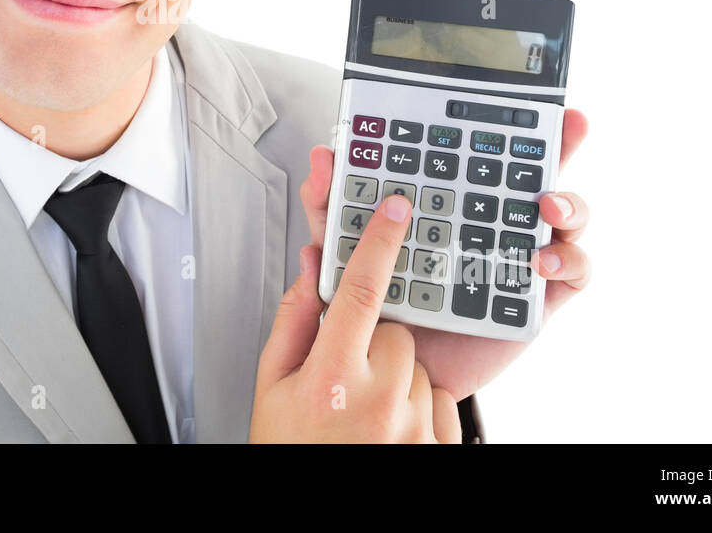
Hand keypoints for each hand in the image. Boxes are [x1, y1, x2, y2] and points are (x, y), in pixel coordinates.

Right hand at [250, 192, 462, 442]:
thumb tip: (312, 265)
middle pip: (395, 331)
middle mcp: (379, 401)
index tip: (398, 210)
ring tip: (362, 414)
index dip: (381, 243)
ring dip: (396, 379)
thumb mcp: (271, 386)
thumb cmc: (288, 451)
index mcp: (332, 377)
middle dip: (375, 341)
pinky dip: (418, 409)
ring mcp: (413, 429)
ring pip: (418, 367)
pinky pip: (439, 402)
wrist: (313, 514)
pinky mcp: (438, 449)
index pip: (362, 291)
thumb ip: (293, 320)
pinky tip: (386, 429)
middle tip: (348, 375)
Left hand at [300, 109, 591, 400]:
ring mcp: (519, 256)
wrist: (390, 377)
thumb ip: (329, 208)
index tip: (525, 96)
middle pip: (538, 172)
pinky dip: (568, 260)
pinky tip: (541, 260)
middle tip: (567, 125)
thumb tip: (323, 156)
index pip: (485, 151)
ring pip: (566, 217)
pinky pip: (573, 274)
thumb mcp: (341, 251)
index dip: (509, 120)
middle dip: (560, 143)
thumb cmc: (374, 306)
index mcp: (454, 200)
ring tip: (548, 204)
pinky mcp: (535, 299)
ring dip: (568, 202)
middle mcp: (494, 221)